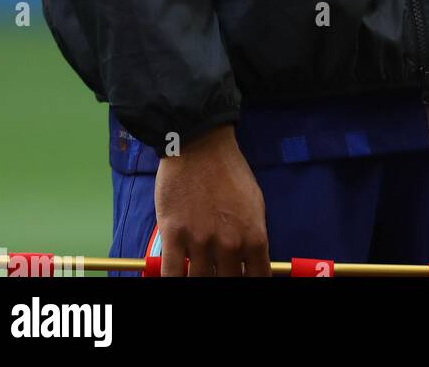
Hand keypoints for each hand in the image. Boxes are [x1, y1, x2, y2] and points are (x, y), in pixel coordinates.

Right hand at [154, 123, 270, 275]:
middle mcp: (229, 244)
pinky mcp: (173, 235)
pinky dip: (173, 281)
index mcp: (253, 236)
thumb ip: (252, 236)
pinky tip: (175, 279)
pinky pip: (171, 274)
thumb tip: (251, 263)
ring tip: (198, 272)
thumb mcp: (254, 203)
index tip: (242, 279)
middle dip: (223, 280)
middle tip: (217, 272)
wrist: (201, 145)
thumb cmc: (229, 171)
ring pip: (199, 282)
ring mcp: (200, 241)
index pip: (257, 278)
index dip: (250, 283)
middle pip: (227, 283)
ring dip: (199, 280)